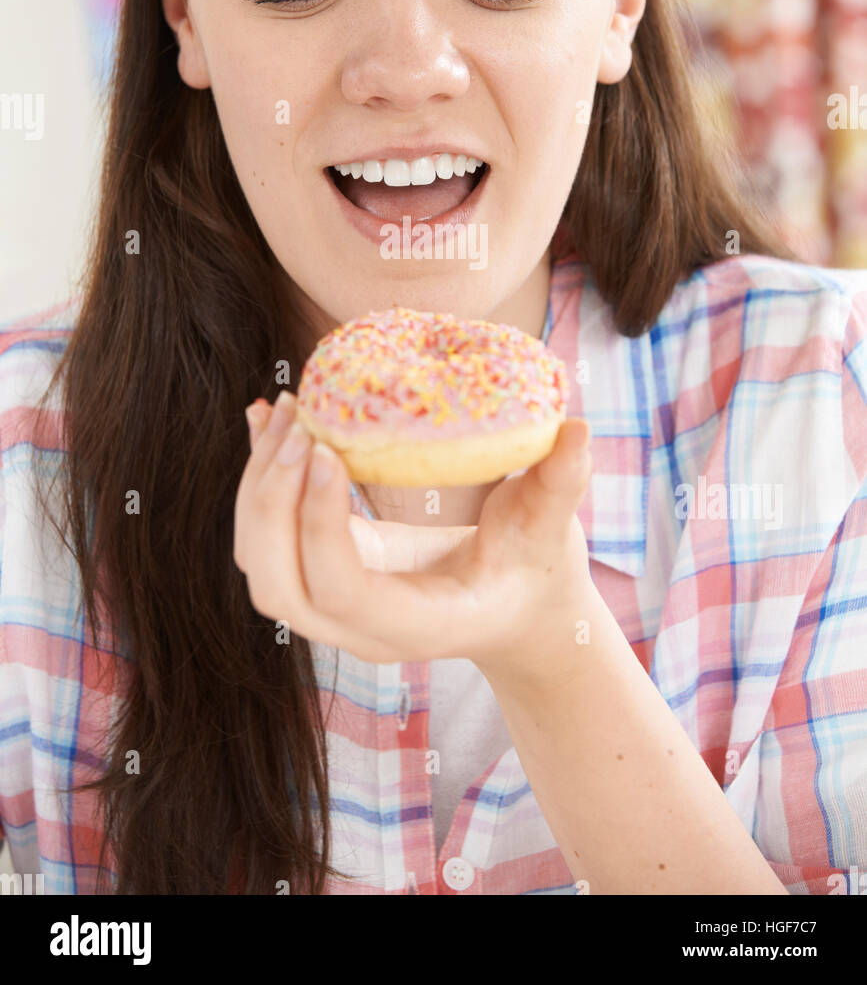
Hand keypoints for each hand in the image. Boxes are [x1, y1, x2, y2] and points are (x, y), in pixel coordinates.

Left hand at [234, 390, 593, 674]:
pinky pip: (265, 538)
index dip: (320, 524)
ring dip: (257, 488)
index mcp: (417, 624)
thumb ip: (561, 483)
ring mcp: (334, 609)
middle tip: (299, 424)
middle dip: (273, 502)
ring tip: (283, 412)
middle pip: (278, 586)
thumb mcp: (554, 530)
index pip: (342, 588)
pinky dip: (258, 480)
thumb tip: (578, 429)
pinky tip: (266, 420)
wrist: (517, 610)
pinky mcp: (320, 574)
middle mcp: (361, 628)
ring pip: (259, 564)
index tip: (328, 449)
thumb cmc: (536, 571)